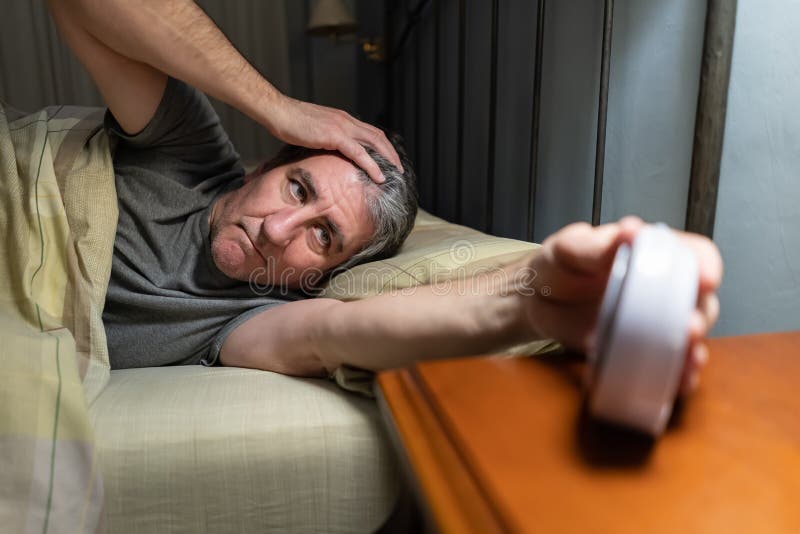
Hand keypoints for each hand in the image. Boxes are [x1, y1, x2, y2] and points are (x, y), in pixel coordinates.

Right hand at [267, 94, 402, 183]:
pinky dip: (372, 165)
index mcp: (343, 119)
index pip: (371, 131)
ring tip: (395, 173)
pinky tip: (379, 177)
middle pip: (378, 136)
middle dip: (391, 153)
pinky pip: (359, 153)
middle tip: (399, 169)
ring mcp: (342, 126)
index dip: (383, 145)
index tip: (389, 159)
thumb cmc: (290, 123)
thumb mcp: (314, 131)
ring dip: (388, 159)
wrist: (278, 112)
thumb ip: (326, 140)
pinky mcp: (335, 135)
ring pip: (374, 143)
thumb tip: (330, 153)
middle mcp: (347, 120)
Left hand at [521, 216, 722, 395]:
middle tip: (690, 328)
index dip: (705, 265)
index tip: (706, 279)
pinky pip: (664, 367)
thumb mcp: (569, 248)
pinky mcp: (640, 351)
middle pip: (699, 302)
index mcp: (651, 254)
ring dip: (692, 353)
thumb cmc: (558, 266)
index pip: (693, 254)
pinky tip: (672, 384)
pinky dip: (671, 378)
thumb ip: (596, 243)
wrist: (534, 300)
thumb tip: (629, 233)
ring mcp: (653, 323)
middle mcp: (662, 289)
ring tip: (687, 362)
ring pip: (687, 339)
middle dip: (700, 317)